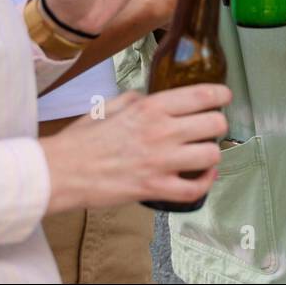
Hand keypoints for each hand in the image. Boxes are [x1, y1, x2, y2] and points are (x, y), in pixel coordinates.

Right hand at [40, 85, 230, 212]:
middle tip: (211, 127)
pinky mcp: (155, 188)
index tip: (225, 97)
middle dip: (217, 124)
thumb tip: (149, 98)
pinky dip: (205, 182)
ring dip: (212, 153)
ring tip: (205, 152)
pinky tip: (203, 175)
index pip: (201, 96)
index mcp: (150, 108)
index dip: (221, 95)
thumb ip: (135, 100)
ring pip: (211, 154)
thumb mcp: (109, 107)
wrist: (60, 172)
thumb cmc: (80, 141)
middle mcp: (161, 132)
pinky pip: (195, 188)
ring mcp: (160, 162)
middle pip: (214, 124)